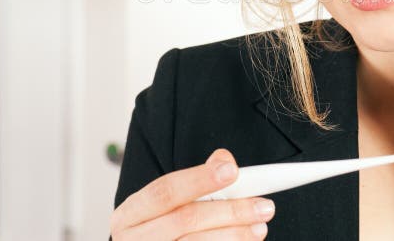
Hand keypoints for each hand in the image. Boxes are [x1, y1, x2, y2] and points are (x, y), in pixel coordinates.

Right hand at [110, 148, 274, 239]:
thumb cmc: (154, 234)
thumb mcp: (163, 208)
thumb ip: (193, 183)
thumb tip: (223, 160)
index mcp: (131, 215)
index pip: (165, 190)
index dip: (199, 179)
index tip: (232, 170)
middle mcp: (134, 240)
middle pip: (186, 220)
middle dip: (229, 210)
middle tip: (262, 205)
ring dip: (234, 235)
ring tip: (259, 227)